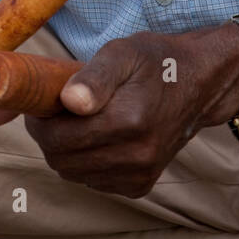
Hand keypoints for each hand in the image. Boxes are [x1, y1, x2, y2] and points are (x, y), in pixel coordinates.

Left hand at [24, 28, 238, 197]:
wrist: (199, 84)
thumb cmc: (156, 62)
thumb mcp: (123, 53)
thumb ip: (93, 76)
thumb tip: (69, 101)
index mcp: (128, 121)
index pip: (57, 138)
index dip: (39, 122)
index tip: (42, 103)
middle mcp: (136, 155)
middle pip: (61, 160)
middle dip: (49, 136)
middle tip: (55, 111)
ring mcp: (140, 174)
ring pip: (74, 174)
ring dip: (66, 151)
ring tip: (79, 121)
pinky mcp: (141, 185)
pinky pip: (93, 182)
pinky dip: (86, 163)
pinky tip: (98, 137)